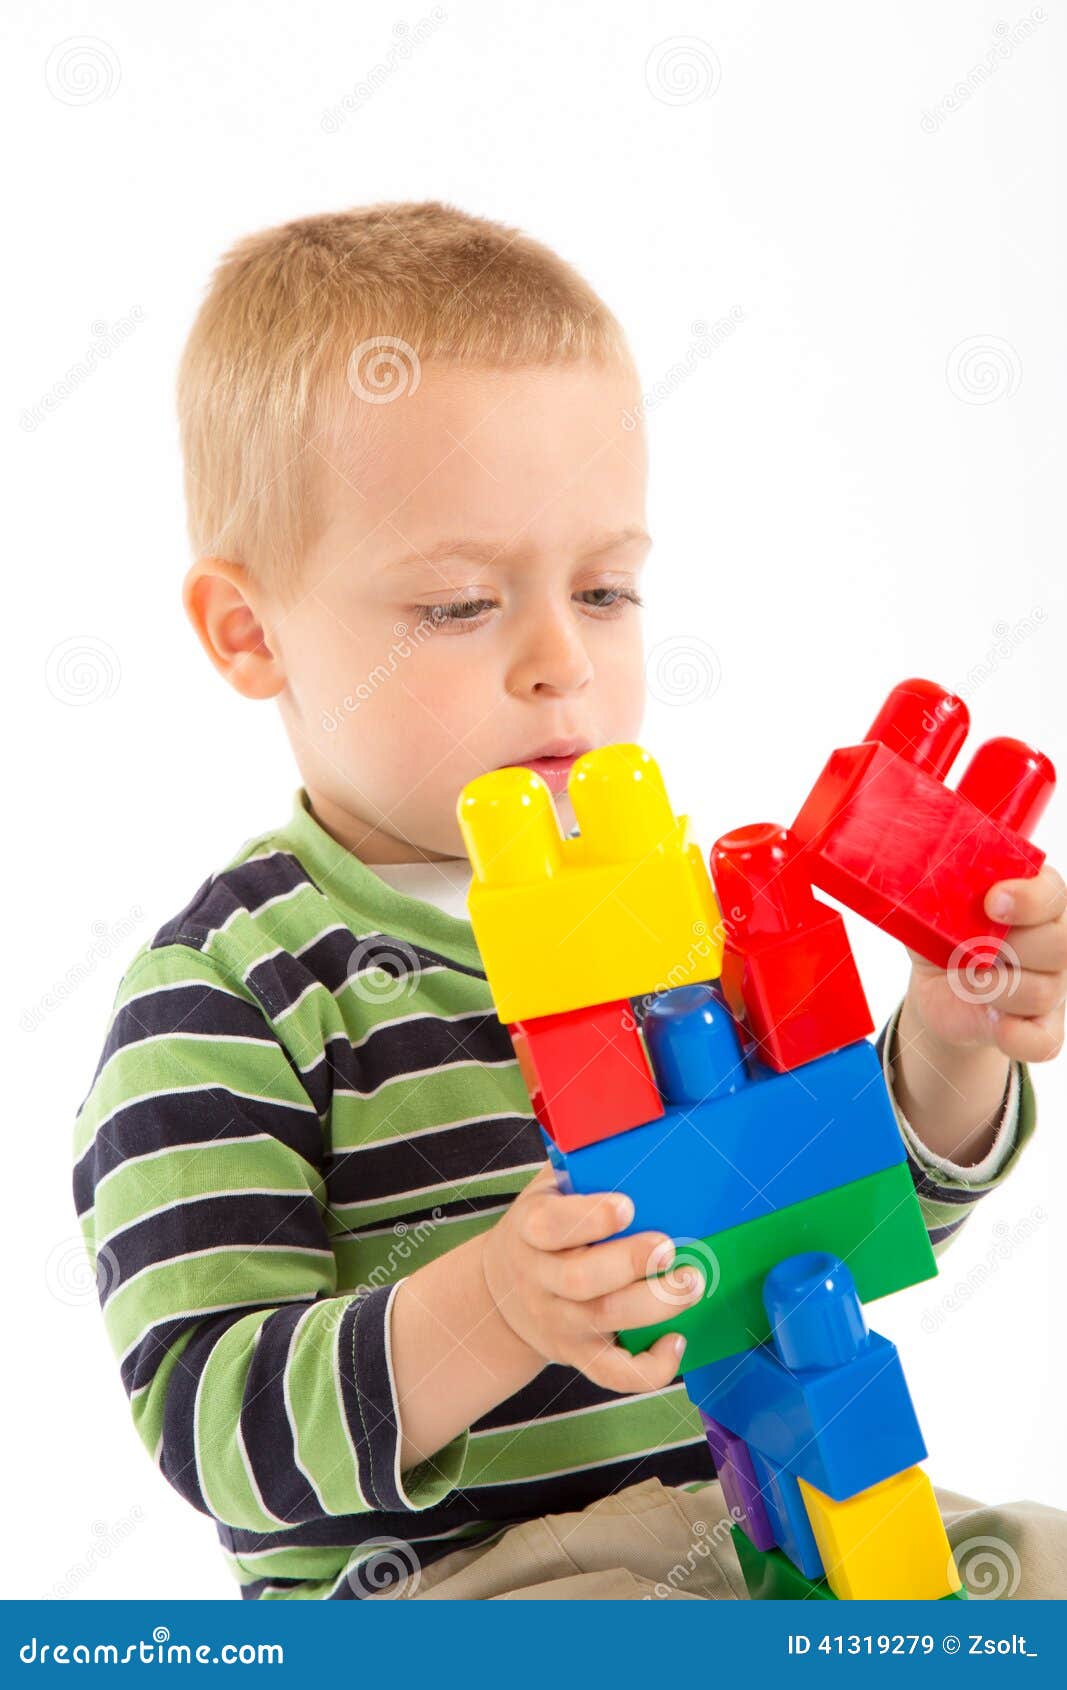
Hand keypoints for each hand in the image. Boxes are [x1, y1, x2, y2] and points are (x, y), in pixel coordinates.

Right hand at [480, 1165, 699, 1393]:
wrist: (501, 1293)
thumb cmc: (545, 1226)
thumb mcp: (547, 1189)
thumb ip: (581, 1165)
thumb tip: (635, 1119)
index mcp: (529, 1230)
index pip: (549, 1226)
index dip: (587, 1218)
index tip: (627, 1205)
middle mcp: (539, 1280)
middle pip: (579, 1280)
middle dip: (629, 1263)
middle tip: (671, 1246)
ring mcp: (559, 1323)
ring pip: (602, 1321)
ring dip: (653, 1306)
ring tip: (692, 1282)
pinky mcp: (580, 1355)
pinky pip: (613, 1374)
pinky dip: (648, 1368)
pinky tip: (678, 1343)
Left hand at [905, 865, 1066, 1062]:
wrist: (937, 986)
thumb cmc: (943, 933)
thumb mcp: (932, 903)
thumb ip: (944, 880)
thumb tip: (932, 857)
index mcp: (1034, 901)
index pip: (1052, 893)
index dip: (1027, 899)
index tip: (991, 903)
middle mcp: (1053, 942)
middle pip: (1058, 944)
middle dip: (1009, 946)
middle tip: (969, 950)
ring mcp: (1051, 987)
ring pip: (1043, 992)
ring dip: (994, 988)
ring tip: (963, 981)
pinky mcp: (1039, 1027)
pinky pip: (1043, 1040)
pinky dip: (1017, 1037)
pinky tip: (993, 1023)